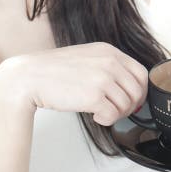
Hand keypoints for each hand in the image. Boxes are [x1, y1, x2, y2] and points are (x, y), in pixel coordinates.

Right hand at [0, 42, 148, 125]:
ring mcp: (103, 78)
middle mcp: (109, 62)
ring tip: (101, 112)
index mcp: (109, 51)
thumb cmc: (54, 71)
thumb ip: (108, 66)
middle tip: (119, 111)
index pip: (141, 72)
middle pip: (138, 90)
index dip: (141, 90)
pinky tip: (95, 116)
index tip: (134, 100)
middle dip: (132, 105)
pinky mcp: (94, 96)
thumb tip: (127, 86)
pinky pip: (113, 115)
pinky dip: (107, 120)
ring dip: (117, 113)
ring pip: (127, 104)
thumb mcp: (87, 57)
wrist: (29, 77)